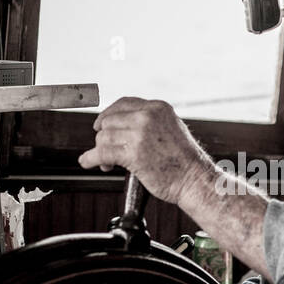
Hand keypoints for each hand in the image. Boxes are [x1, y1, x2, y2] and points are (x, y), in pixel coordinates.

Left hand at [78, 97, 212, 206]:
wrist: (195, 180)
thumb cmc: (185, 162)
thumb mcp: (172, 129)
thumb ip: (151, 123)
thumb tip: (124, 127)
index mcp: (158, 108)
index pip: (123, 104)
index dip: (108, 114)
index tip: (100, 125)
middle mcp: (148, 117)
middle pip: (110, 121)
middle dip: (104, 137)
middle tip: (106, 153)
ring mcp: (140, 134)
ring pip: (104, 137)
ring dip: (100, 151)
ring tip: (106, 164)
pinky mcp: (133, 153)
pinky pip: (102, 153)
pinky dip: (91, 158)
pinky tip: (87, 162)